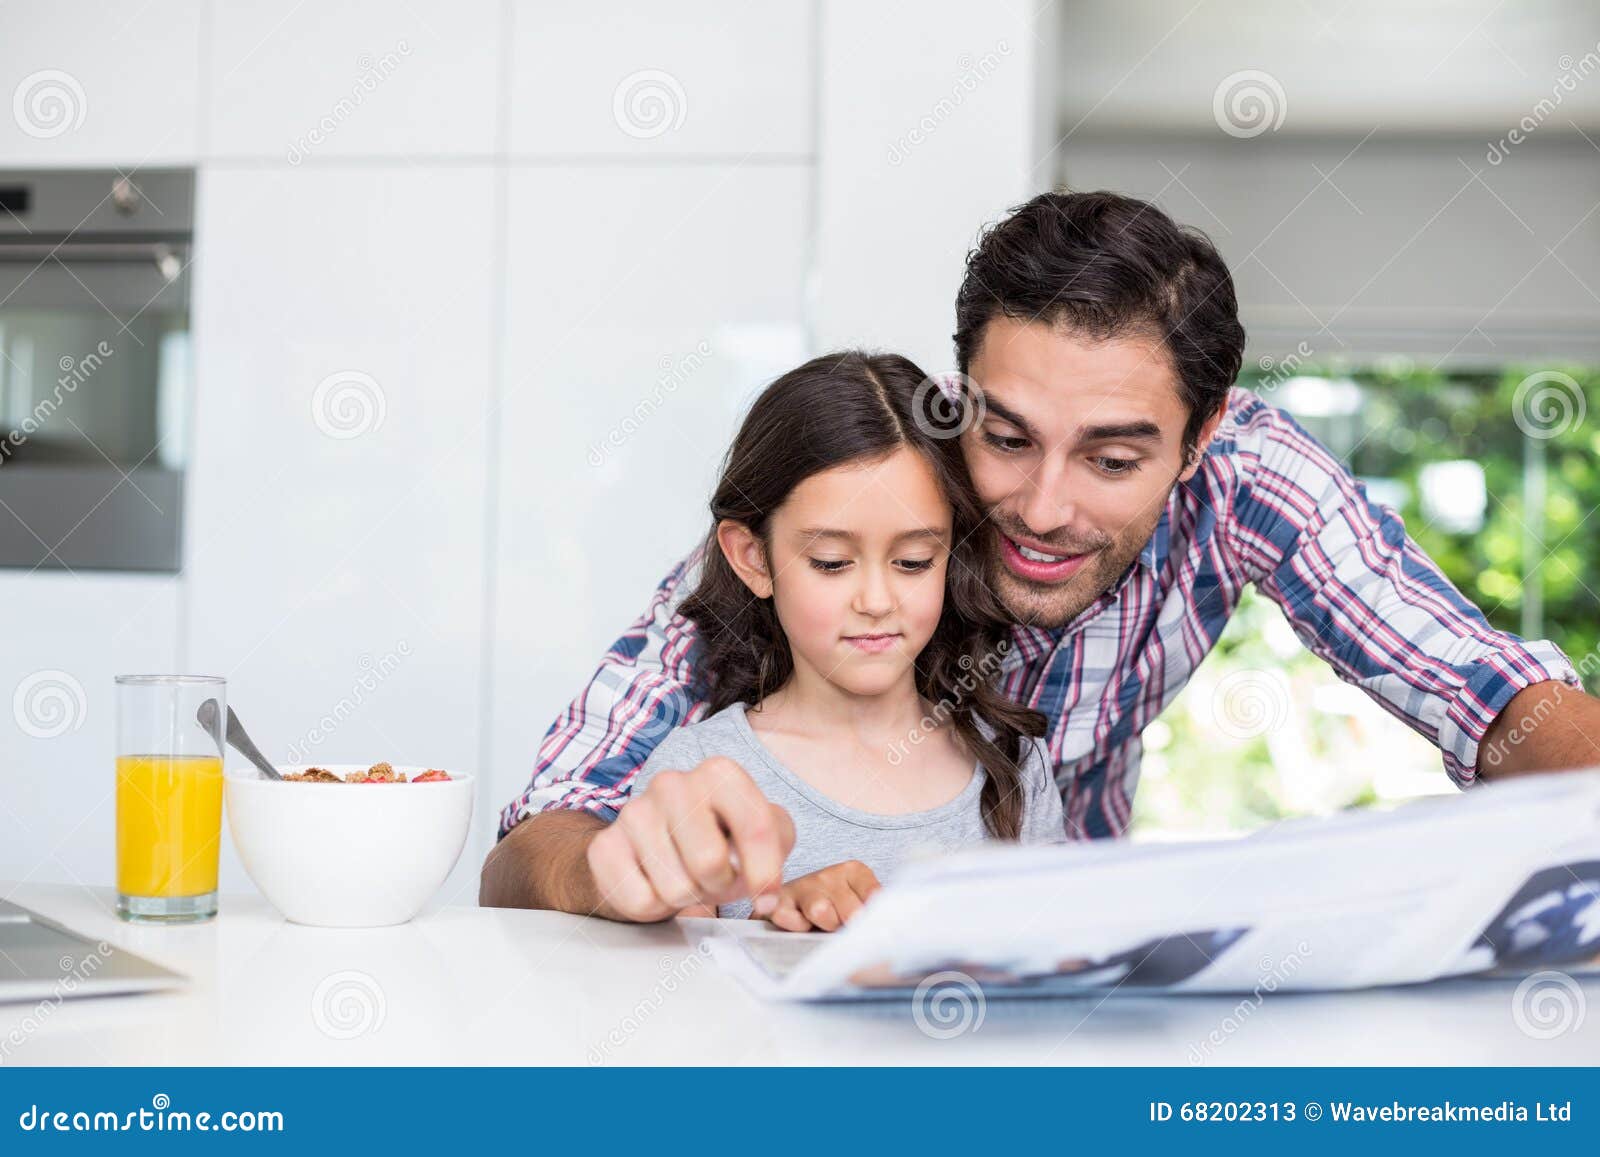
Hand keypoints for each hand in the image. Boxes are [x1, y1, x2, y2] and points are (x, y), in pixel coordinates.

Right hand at [585, 757, 794, 921]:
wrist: (648, 844)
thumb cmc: (713, 839)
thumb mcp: (761, 832)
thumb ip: (776, 849)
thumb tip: (767, 889)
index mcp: (719, 774)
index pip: (756, 828)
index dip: (766, 874)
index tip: (766, 894)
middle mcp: (673, 784)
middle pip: (710, 863)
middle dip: (720, 886)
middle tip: (715, 879)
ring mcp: (634, 812)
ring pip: (676, 887)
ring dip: (688, 897)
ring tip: (685, 877)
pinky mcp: (605, 846)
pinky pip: (642, 901)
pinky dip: (656, 907)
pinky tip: (656, 883)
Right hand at [763, 860, 880, 931]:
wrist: (797, 898)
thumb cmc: (835, 906)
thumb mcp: (859, 901)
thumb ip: (873, 908)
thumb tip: (889, 926)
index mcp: (854, 872)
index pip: (875, 896)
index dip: (875, 918)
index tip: (877, 929)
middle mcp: (829, 875)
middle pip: (852, 911)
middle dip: (851, 927)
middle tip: (847, 929)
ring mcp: (804, 886)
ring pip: (821, 911)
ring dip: (825, 925)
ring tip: (824, 927)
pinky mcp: (780, 901)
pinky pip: (789, 917)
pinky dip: (796, 926)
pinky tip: (801, 926)